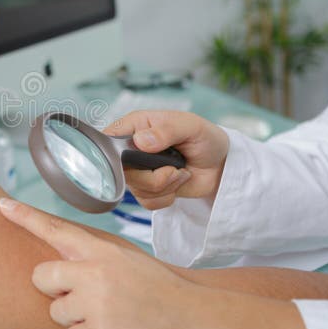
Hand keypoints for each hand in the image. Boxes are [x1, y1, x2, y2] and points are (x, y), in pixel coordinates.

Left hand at [0, 198, 211, 328]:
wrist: (196, 320)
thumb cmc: (158, 288)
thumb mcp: (125, 259)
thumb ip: (91, 257)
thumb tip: (56, 261)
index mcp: (103, 250)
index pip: (56, 229)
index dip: (25, 216)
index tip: (2, 206)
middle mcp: (97, 273)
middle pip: (43, 277)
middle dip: (56, 290)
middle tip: (84, 296)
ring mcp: (98, 305)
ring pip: (58, 312)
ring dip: (77, 318)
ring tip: (110, 315)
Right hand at [104, 110, 228, 209]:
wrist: (220, 165)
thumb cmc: (204, 138)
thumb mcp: (191, 126)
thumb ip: (166, 130)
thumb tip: (141, 141)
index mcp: (134, 126)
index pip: (107, 140)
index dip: (116, 154)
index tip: (137, 160)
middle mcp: (131, 149)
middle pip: (122, 172)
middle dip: (153, 177)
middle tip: (175, 168)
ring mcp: (137, 171)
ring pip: (136, 190)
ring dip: (165, 186)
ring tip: (180, 172)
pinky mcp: (147, 190)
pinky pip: (147, 203)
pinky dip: (167, 197)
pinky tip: (177, 182)